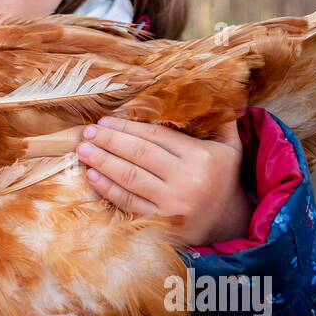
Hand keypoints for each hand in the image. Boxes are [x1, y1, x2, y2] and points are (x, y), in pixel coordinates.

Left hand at [75, 117, 253, 245]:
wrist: (232, 225)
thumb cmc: (225, 180)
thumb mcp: (231, 148)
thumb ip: (222, 120)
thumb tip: (215, 90)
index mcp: (200, 157)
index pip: (156, 137)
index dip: (128, 127)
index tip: (106, 120)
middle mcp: (186, 179)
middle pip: (140, 154)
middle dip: (110, 140)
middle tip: (88, 132)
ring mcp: (173, 203)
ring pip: (131, 178)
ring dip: (103, 162)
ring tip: (83, 150)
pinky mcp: (161, 223)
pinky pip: (130, 203)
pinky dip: (108, 189)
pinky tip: (92, 176)